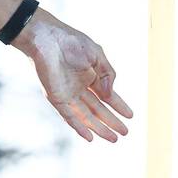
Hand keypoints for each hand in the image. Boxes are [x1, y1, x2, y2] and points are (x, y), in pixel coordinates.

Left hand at [18, 12, 132, 142]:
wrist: (47, 39)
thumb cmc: (71, 42)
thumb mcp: (97, 55)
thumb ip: (107, 74)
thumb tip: (110, 94)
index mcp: (89, 75)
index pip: (106, 95)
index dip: (118, 106)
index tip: (130, 116)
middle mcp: (79, 87)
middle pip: (98, 109)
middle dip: (112, 121)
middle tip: (125, 132)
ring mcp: (68, 94)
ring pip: (86, 116)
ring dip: (99, 128)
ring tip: (114, 139)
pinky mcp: (57, 98)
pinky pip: (69, 116)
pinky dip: (79, 127)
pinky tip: (90, 137)